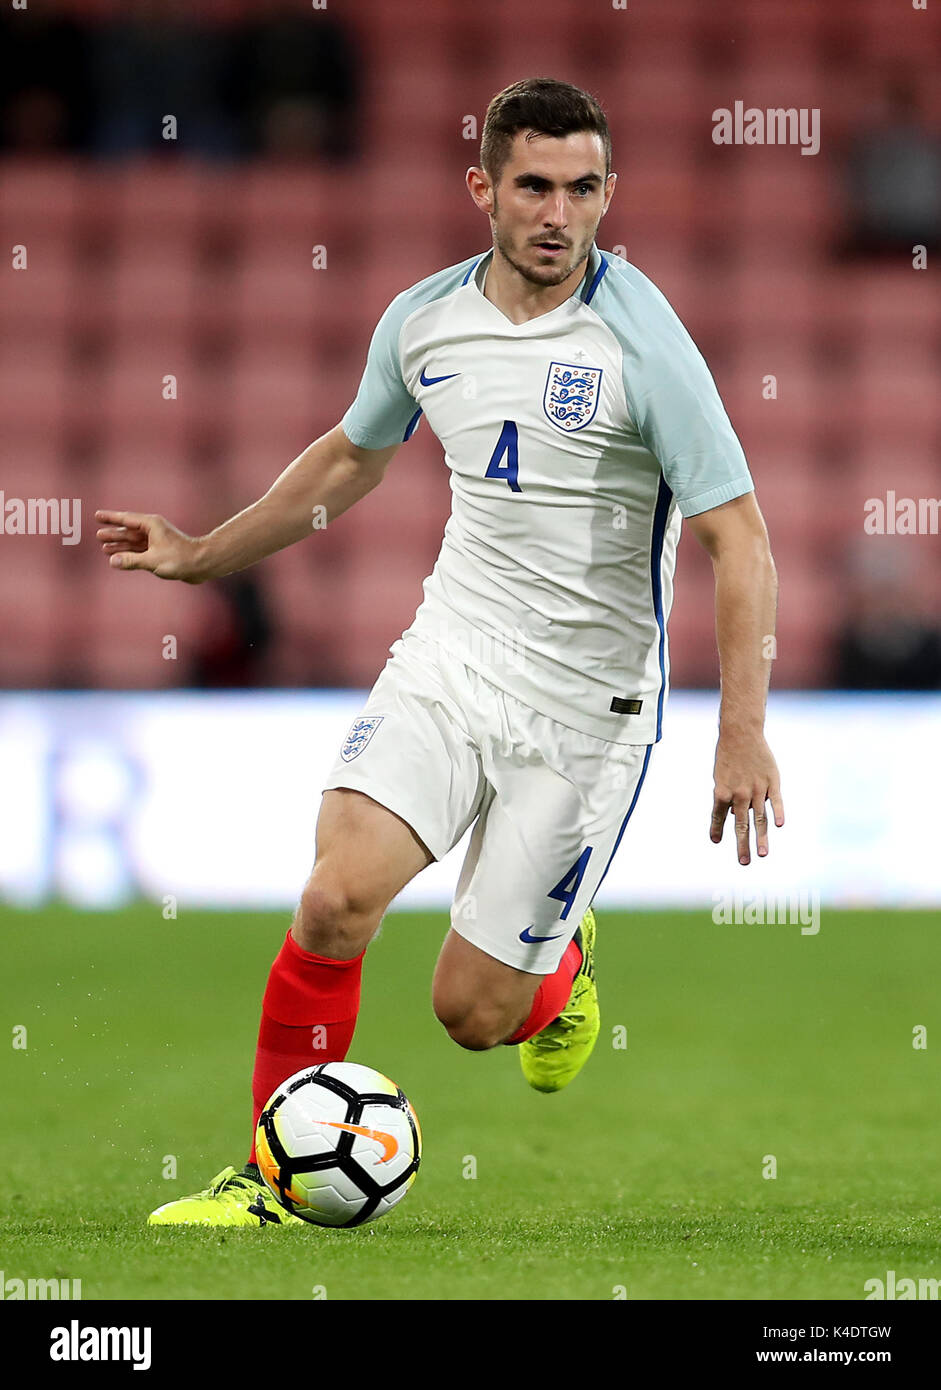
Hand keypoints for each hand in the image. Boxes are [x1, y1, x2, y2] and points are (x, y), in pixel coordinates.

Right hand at [95, 510, 205, 583]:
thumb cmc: (180, 560)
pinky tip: (119, 556)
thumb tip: (112, 561)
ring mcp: (156, 541)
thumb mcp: (153, 561)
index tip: (97, 515)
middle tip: (98, 535)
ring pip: (133, 541)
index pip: (126, 520)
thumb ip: (131, 560)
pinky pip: (139, 550)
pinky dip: (129, 553)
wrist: (201, 565)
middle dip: (113, 533)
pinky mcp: (160, 552)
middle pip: (128, 530)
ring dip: (119, 544)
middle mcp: (153, 530)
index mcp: (151, 525)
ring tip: (103, 547)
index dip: (111, 518)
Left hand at [710, 731, 783, 863]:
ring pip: (759, 818)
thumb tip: (733, 816)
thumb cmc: (728, 757)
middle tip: (744, 862)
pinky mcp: (772, 781)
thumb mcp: (720, 777)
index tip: (715, 841)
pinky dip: (777, 812)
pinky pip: (775, 800)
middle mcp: (739, 793)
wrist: (740, 733)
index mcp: (722, 792)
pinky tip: (779, 826)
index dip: (716, 829)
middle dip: (742, 845)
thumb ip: (727, 798)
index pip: (718, 816)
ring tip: (762, 854)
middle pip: (741, 824)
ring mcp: (756, 788)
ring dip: (761, 837)